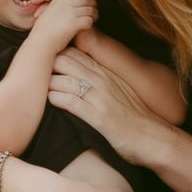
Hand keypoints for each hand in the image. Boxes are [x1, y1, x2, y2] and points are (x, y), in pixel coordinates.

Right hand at [28, 0, 97, 53]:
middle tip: (94, 8)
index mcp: (57, 1)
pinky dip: (91, 23)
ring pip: (89, 9)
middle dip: (92, 2)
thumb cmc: (41, 32)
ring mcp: (70, 14)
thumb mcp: (45, 14)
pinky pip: (89, 20)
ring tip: (94, 18)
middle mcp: (64, 5)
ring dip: (94, 13)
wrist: (40, 43)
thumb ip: (52, 6)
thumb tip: (55, 4)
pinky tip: (88, 26)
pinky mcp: (74, 24)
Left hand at [48, 46, 171, 167]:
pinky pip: (68, 101)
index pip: (74, 52)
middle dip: (47, 67)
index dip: (55, 56)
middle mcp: (102, 81)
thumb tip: (80, 75)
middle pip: (64, 60)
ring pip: (63, 79)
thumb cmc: (135, 118)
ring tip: (40, 93)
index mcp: (106, 73)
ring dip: (47, 85)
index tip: (45, 66)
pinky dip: (55, 99)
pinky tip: (51, 102)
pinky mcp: (98, 116)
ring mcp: (99, 98)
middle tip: (37, 79)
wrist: (154, 138)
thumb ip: (102, 79)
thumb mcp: (120, 90)